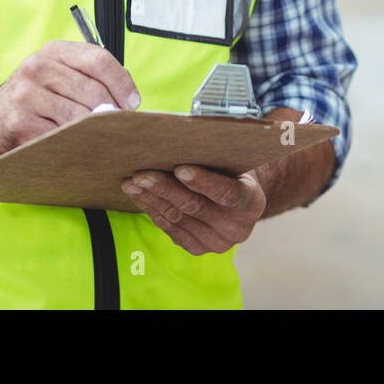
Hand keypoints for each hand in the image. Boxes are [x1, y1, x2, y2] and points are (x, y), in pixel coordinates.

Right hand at [0, 41, 139, 151]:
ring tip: (100, 135)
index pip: (99, 60)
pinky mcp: (21, 123)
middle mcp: (38, 67)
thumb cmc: (33, 96)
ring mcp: (27, 94)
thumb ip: (90, 76)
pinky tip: (76, 144)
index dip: (122, 83)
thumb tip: (128, 98)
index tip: (132, 102)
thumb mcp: (58, 73)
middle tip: (120, 125)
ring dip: (95, 129)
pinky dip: (75, 142)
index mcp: (54, 50)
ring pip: (80, 116)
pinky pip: (61, 136)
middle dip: (113, 111)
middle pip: (93, 90)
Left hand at [121, 165, 265, 254]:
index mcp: (251, 202)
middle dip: (165, 188)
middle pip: (195, 207)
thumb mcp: (233, 162)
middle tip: (141, 174)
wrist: (237, 201)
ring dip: (151, 199)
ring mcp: (216, 242)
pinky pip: (170, 229)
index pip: (227, 193)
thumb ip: (217, 155)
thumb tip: (186, 135)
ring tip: (132, 183)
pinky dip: (152, 211)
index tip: (179, 169)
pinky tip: (140, 196)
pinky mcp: (197, 248)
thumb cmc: (232, 172)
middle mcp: (237, 228)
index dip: (203, 182)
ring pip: (178, 218)